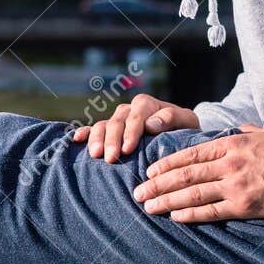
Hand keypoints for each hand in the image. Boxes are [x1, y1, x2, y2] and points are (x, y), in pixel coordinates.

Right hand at [72, 94, 200, 161]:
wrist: (178, 133)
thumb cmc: (184, 129)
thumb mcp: (187, 122)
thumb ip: (172, 118)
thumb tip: (151, 124)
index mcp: (146, 105)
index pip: (135, 117)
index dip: (130, 133)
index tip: (128, 150)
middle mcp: (128, 110)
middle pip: (116, 122)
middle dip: (112, 140)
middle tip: (110, 158)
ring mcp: (116, 120)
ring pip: (102, 125)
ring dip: (97, 139)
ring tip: (95, 155)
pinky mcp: (109, 130)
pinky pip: (92, 128)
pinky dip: (84, 132)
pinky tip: (77, 139)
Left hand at [132, 125, 263, 223]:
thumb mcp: (262, 133)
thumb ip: (243, 133)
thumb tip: (235, 129)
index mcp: (230, 144)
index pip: (189, 154)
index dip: (166, 164)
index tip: (149, 172)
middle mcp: (228, 164)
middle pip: (185, 175)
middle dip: (158, 184)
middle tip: (138, 193)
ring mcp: (235, 185)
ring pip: (193, 194)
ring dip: (167, 201)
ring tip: (148, 207)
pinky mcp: (244, 205)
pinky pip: (212, 211)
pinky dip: (191, 214)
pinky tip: (175, 216)